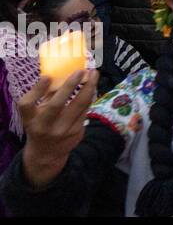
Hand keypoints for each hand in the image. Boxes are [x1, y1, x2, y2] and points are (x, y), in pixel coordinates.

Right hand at [16, 71, 100, 189]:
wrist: (47, 153)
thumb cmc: (41, 125)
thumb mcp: (37, 113)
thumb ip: (47, 96)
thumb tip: (63, 73)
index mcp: (30, 119)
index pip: (27, 104)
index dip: (36, 90)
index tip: (47, 76)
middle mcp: (44, 126)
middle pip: (56, 104)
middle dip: (70, 85)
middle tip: (81, 70)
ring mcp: (62, 130)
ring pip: (79, 105)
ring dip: (89, 87)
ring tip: (94, 73)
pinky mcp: (77, 132)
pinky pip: (86, 110)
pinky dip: (89, 97)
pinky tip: (92, 87)